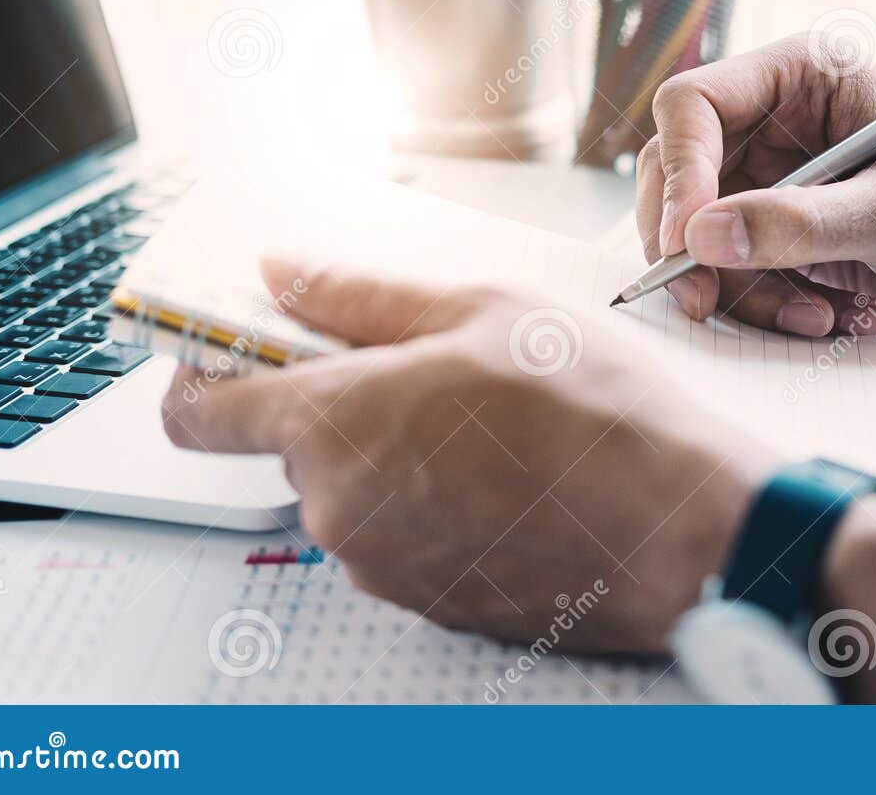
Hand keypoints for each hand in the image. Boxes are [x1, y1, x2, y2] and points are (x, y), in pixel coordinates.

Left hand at [161, 257, 775, 652]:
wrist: (677, 528)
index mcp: (333, 422)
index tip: (235, 346)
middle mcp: (337, 506)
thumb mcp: (480, 310)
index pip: (198, 411)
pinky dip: (429, 504)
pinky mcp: (426, 602)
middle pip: (293, 444)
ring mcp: (380, 564)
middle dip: (340, 402)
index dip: (205, 370)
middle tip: (427, 368)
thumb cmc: (593, 412)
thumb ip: (359, 296)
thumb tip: (282, 272)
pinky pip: (398, 538)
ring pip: (352, 491)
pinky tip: (505, 476)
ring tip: (487, 424)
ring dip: (392, 454)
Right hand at [636, 35, 875, 334]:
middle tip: (707, 303)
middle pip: (680, 180)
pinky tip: (835, 315)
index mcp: (801, 78)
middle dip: (695, 250)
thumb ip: (801, 224)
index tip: (689, 242)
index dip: (679, 174)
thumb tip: (701, 240)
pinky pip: (740, 278)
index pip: (692, 106)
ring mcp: (779, 185)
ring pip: (704, 242)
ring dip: (745, 293)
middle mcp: (777, 124)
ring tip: (813, 316)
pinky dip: (772, 308)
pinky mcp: (789, 239)